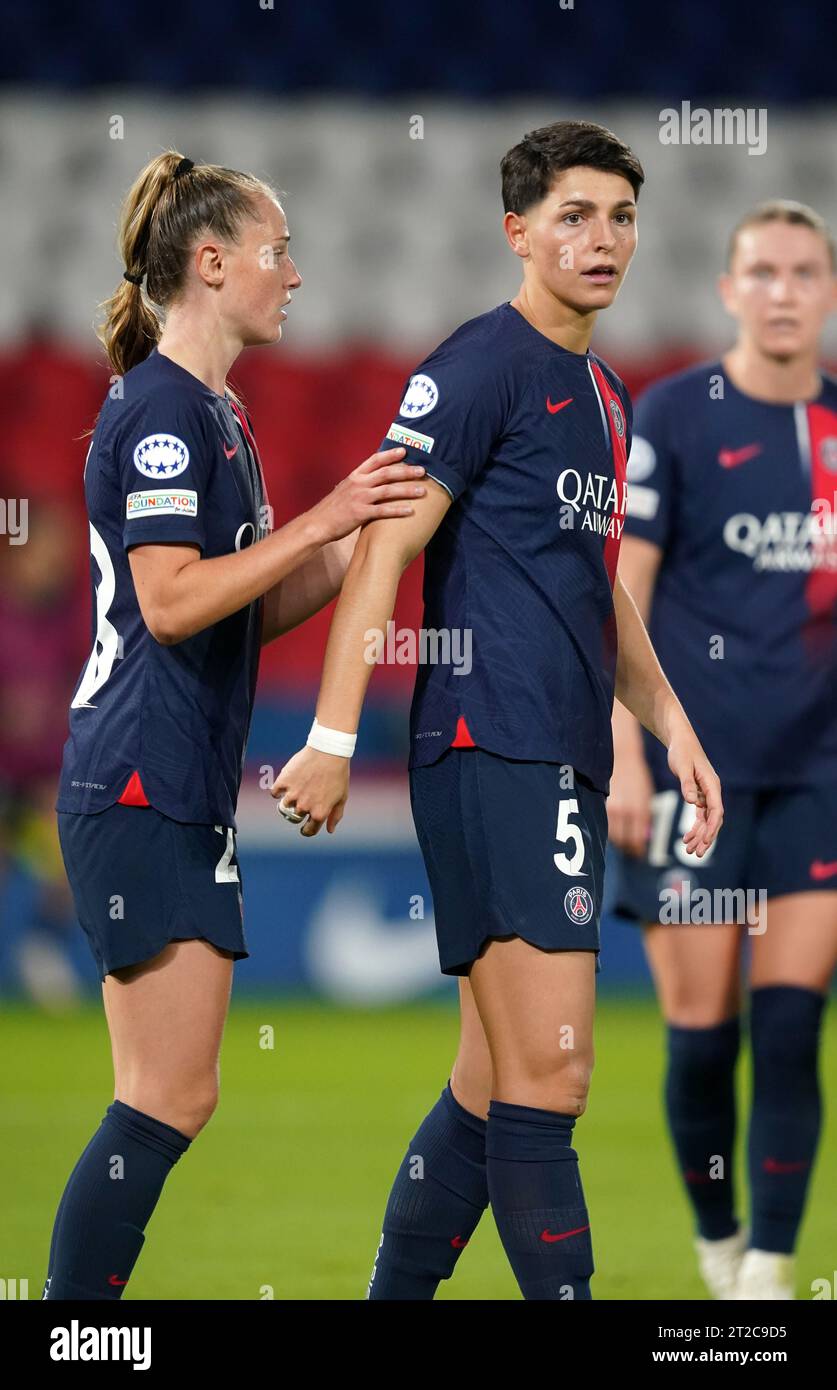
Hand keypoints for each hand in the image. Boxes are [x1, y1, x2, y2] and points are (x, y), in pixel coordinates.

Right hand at [270, 745, 349, 836]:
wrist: (328, 750)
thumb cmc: (338, 774)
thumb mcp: (341, 797)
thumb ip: (335, 816)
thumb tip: (329, 830)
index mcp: (319, 813)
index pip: (309, 830)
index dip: (307, 830)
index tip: (306, 828)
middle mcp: (304, 807)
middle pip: (294, 819)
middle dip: (297, 814)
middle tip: (301, 803)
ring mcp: (292, 795)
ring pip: (283, 807)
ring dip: (288, 801)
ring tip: (295, 790)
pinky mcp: (283, 782)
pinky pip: (274, 792)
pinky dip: (278, 790)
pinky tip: (286, 784)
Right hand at [309, 448, 426, 542]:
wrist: (317, 523)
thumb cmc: (331, 509)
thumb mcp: (343, 490)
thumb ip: (357, 484)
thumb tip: (369, 481)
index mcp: (354, 476)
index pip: (375, 460)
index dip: (390, 455)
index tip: (404, 451)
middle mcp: (358, 484)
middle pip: (386, 473)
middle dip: (406, 471)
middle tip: (422, 471)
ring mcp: (360, 498)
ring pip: (388, 490)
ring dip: (407, 490)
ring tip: (422, 491)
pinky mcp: (360, 513)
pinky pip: (383, 511)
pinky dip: (398, 510)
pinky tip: (410, 511)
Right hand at [607, 750, 653, 856]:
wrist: (622, 758)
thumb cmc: (637, 777)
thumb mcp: (646, 797)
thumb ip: (644, 818)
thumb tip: (643, 838)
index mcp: (639, 810)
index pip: (638, 839)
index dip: (638, 849)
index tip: (639, 853)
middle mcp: (625, 811)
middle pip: (624, 841)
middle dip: (628, 849)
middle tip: (631, 852)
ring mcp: (611, 808)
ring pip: (612, 835)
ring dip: (618, 842)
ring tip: (623, 843)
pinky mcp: (601, 804)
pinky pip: (605, 825)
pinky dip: (610, 831)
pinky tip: (614, 831)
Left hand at [666, 727, 722, 857]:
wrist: (680, 741)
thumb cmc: (682, 751)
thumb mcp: (682, 766)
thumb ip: (687, 783)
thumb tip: (692, 801)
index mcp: (712, 785)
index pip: (716, 810)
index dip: (712, 827)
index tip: (705, 840)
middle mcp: (712, 791)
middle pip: (713, 819)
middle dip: (706, 837)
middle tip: (697, 853)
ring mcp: (707, 794)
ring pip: (706, 820)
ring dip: (699, 835)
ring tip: (690, 850)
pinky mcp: (699, 795)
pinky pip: (700, 815)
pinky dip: (695, 827)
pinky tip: (687, 838)